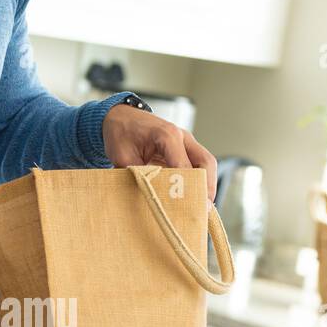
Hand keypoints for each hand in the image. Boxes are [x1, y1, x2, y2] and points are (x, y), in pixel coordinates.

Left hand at [102, 104, 216, 201]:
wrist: (120, 116)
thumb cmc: (120, 133)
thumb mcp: (122, 156)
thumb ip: (137, 174)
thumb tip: (149, 197)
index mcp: (166, 135)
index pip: (183, 166)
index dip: (187, 188)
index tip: (187, 206)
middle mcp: (182, 136)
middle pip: (206, 162)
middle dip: (207, 187)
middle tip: (203, 209)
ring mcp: (186, 141)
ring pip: (206, 163)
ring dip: (206, 184)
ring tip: (201, 207)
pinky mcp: (185, 147)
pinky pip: (198, 163)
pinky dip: (199, 179)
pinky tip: (194, 196)